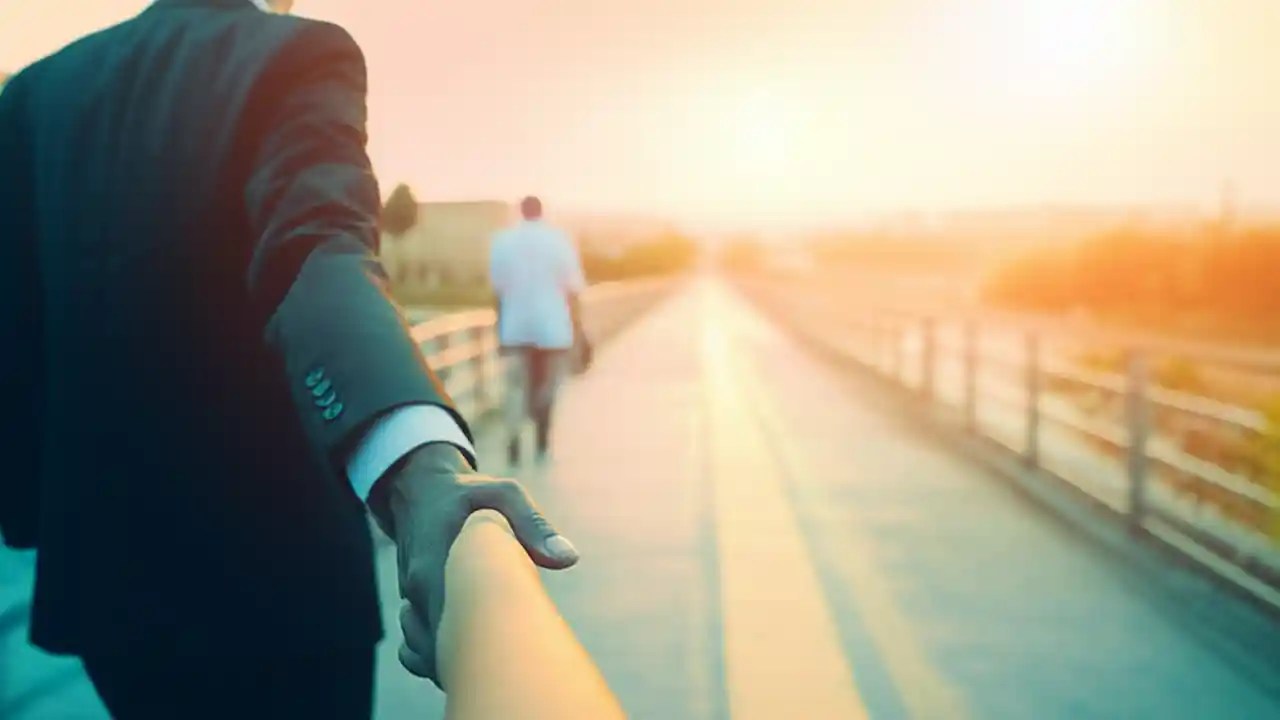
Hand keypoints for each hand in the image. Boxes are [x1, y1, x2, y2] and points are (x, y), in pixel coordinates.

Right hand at [370, 443, 578, 685]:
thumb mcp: (504, 495)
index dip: (494, 641)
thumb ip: (534, 524)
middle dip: (483, 658)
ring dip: (462, 661)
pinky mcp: (413, 612)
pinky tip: (474, 651)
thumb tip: (568, 559)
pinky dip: (442, 661)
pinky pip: (419, 652)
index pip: (460, 623)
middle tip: (523, 648)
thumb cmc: (469, 494)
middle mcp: (419, 589)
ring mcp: (412, 604)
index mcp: (439, 563)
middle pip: (445, 648)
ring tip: (505, 648)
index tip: (523, 637)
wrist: (420, 493)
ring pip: (432, 654)